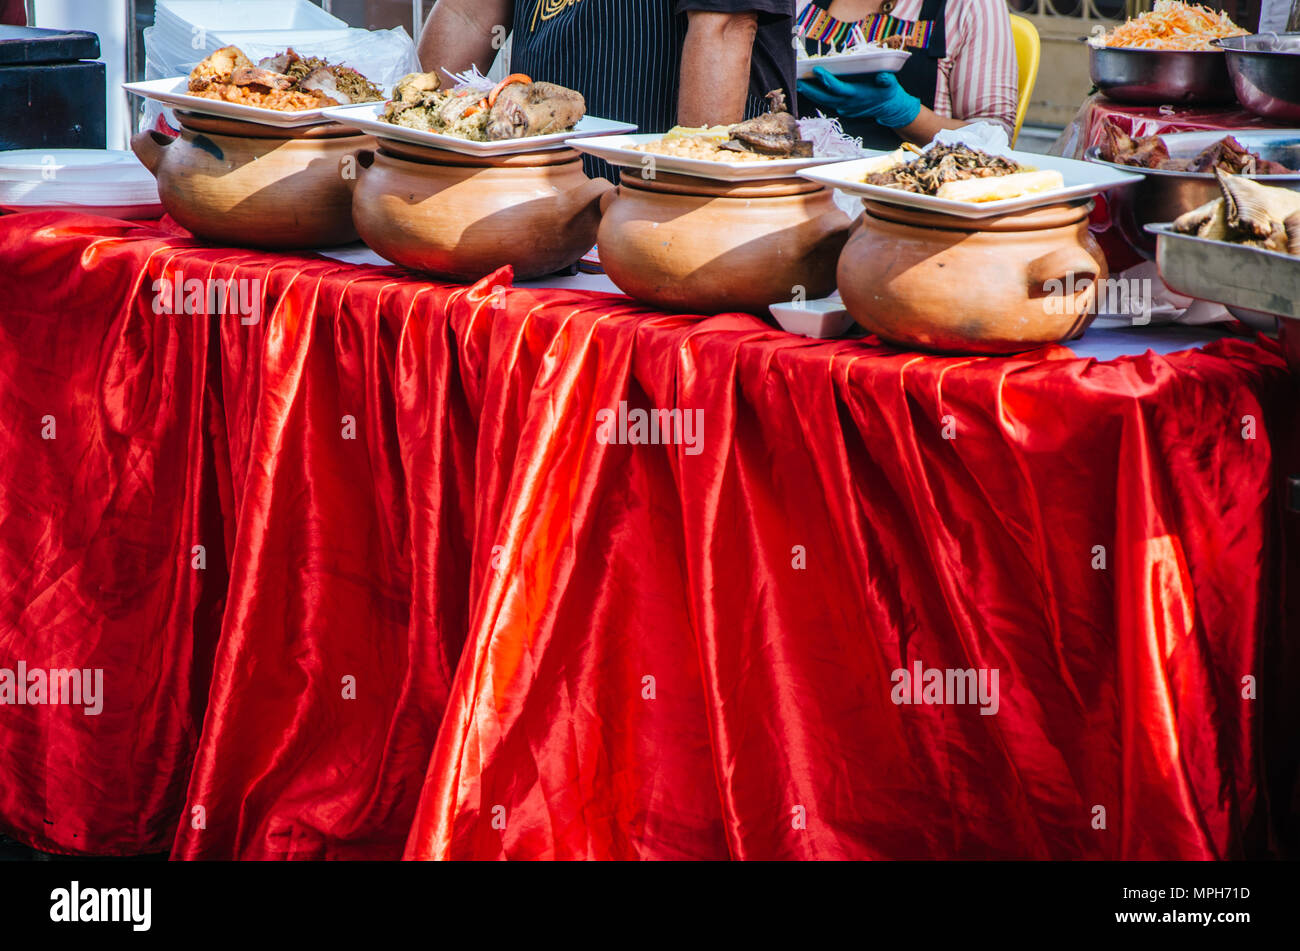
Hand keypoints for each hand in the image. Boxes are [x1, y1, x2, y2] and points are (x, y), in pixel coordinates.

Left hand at [797, 67, 921, 128]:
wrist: (890, 110)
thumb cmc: (889, 94)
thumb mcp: (891, 85)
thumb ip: (887, 80)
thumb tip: (883, 76)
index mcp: (857, 95)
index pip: (838, 88)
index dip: (827, 80)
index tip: (817, 70)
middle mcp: (847, 104)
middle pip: (824, 97)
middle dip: (810, 89)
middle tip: (797, 80)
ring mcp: (844, 108)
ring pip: (823, 101)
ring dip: (810, 93)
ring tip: (798, 83)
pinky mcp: (843, 109)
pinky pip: (827, 102)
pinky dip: (817, 96)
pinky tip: (809, 88)